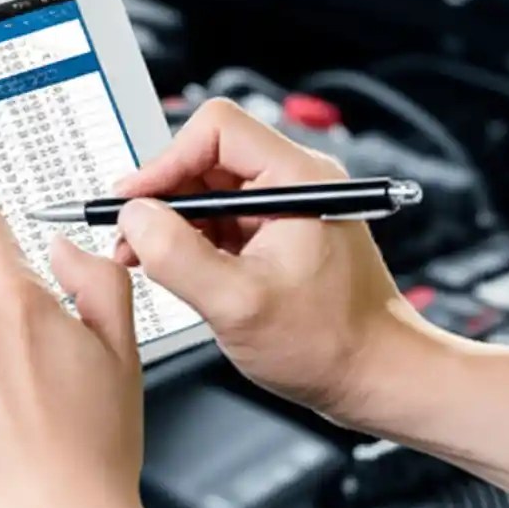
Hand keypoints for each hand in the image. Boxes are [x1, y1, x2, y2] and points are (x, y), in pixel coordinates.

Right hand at [114, 99, 426, 422]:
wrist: (378, 378)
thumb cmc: (330, 345)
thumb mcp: (238, 304)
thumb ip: (177, 256)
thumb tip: (134, 217)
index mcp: (298, 179)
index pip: (217, 129)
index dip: (166, 160)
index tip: (134, 201)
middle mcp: (295, 182)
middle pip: (207, 157)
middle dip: (162, 195)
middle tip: (130, 237)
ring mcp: (287, 208)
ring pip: (209, 190)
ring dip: (172, 221)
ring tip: (145, 259)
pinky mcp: (278, 234)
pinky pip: (222, 219)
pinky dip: (191, 240)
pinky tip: (175, 271)